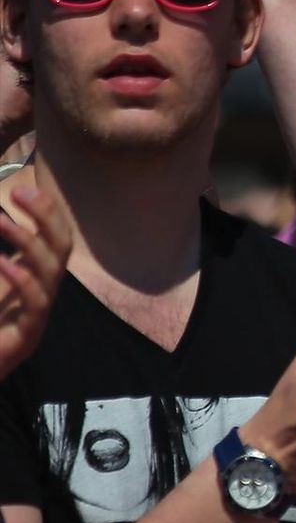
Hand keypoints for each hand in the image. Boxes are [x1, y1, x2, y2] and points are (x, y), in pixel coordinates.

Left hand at [0, 181, 72, 380]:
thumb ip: (2, 263)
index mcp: (35, 278)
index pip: (56, 238)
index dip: (48, 212)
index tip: (25, 188)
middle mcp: (44, 292)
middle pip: (62, 248)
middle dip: (45, 217)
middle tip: (20, 192)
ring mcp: (39, 313)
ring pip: (51, 271)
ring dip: (27, 242)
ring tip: (0, 220)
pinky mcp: (29, 335)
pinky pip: (37, 302)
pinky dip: (23, 280)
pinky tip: (4, 264)